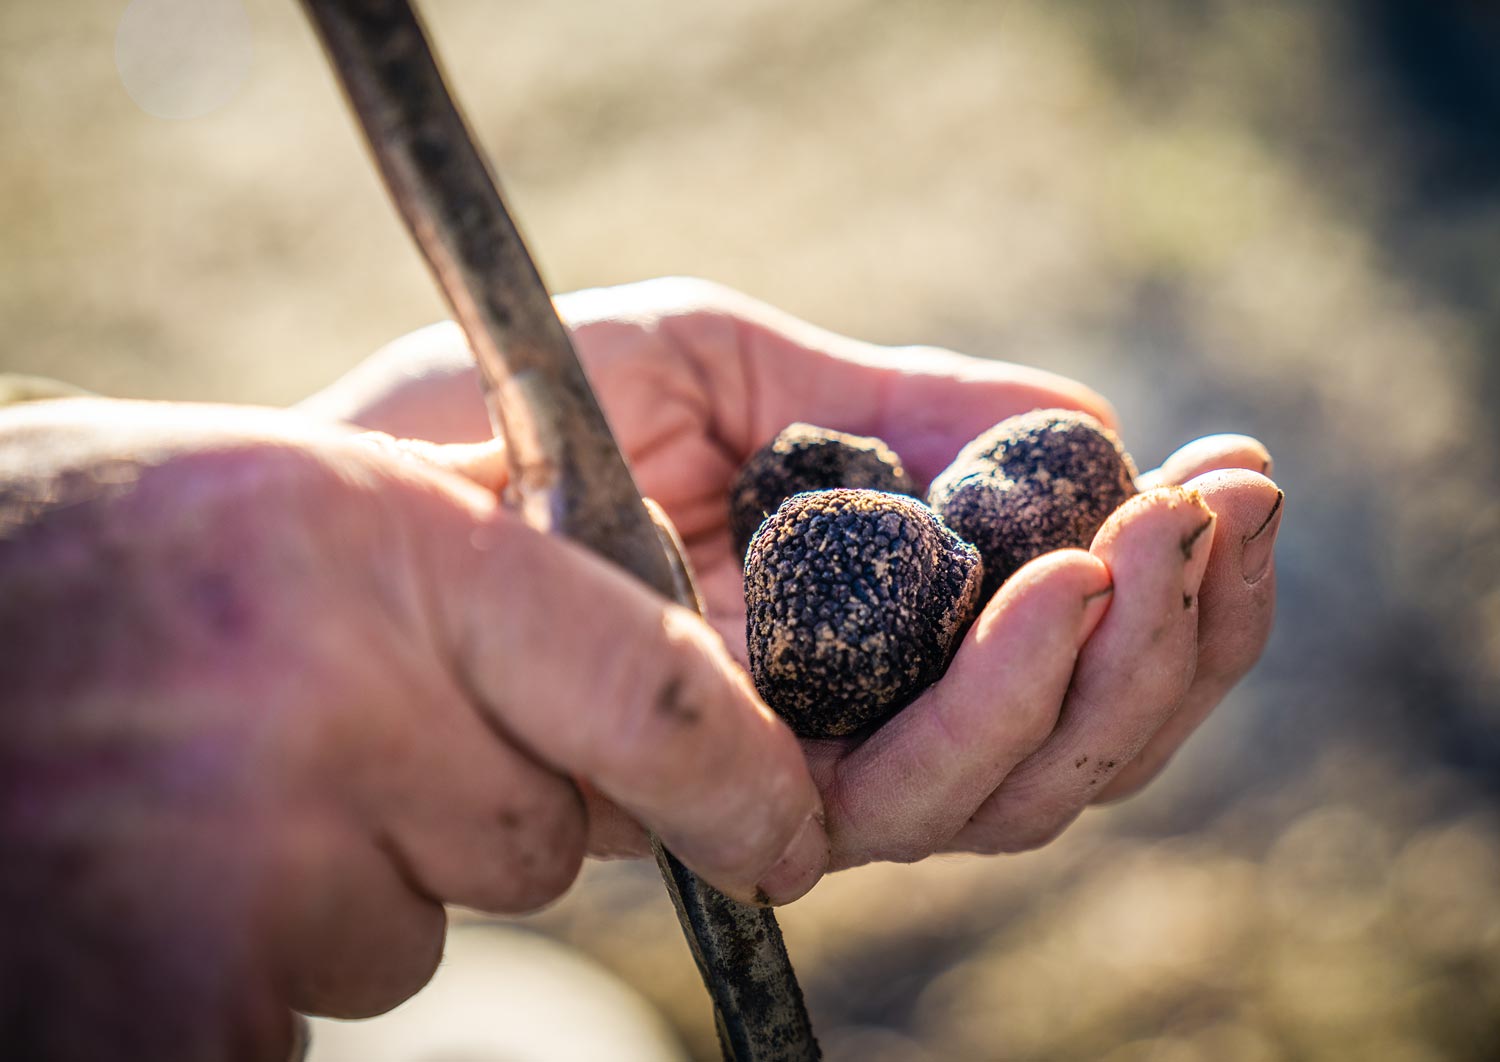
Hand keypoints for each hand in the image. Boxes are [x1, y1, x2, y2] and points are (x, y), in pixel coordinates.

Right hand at [0, 397, 823, 1058]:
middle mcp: (330, 702)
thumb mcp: (304, 491)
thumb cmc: (105, 543)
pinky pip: (307, 1006)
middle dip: (471, 803)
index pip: (652, 694)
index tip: (780, 833)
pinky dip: (253, 961)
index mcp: (380, 546)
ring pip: (418, 923)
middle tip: (328, 734)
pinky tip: (158, 876)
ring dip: (353, 879)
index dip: (739, 781)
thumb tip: (671, 672)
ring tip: (211, 788)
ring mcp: (245, 862)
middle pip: (537, 833)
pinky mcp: (163, 993)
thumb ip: (481, 566)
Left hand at [304, 277, 1281, 869]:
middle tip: (1228, 510)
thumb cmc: (535, 409)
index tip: (1237, 481)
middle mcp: (853, 704)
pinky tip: (1056, 595)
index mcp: (870, 609)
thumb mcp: (733, 360)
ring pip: (1019, 785)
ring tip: (1148, 542)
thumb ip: (906, 404)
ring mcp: (801, 764)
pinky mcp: (736, 809)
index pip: (1059, 636)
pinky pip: (906, 801)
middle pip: (1073, 731)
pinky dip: (998, 708)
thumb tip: (1084, 424)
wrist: (366, 479)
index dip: (1172, 578)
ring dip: (1117, 669)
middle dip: (1180, 631)